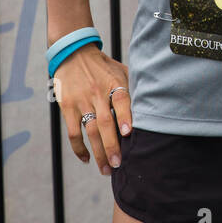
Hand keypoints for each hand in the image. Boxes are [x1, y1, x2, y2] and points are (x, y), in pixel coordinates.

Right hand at [51, 45, 131, 173]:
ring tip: (106, 169)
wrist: (73, 53)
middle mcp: (97, 93)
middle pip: (105, 122)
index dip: (125, 116)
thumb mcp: (121, 70)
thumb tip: (154, 105)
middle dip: (112, 146)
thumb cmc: (103, 66)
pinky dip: (79, 148)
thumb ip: (133, 87)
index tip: (129, 133)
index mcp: (113, 82)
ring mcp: (81, 101)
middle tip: (119, 165)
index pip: (120, 99)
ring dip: (98, 152)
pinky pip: (73, 132)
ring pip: (90, 131)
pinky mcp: (67, 107)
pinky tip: (86, 159)